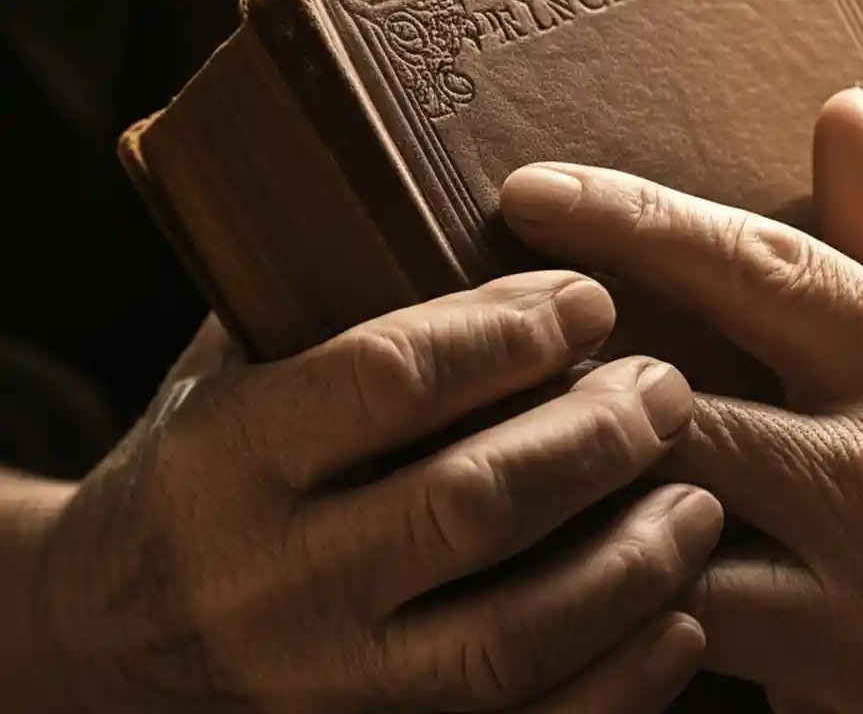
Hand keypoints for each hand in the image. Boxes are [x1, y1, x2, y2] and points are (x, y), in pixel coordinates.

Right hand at [18, 272, 722, 712]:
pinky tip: (681, 618)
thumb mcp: (228, 383)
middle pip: (471, 507)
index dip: (508, 333)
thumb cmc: (197, 484)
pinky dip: (620, 682)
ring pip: (510, 637)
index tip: (589, 300)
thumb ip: (331, 322)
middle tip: (666, 392)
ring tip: (697, 500)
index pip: (390, 379)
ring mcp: (328, 687)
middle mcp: (273, 584)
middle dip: (595, 440)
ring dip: (630, 561)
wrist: (110, 644)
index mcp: (229, 461)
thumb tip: (500, 247)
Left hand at [500, 91, 862, 709]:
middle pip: (664, 425)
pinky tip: (638, 596)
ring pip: (658, 568)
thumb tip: (836, 121)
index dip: (623, 221)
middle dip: (572, 399)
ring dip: (598, 527)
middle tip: (519, 375)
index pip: (748, 270)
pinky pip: (712, 670)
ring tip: (558, 493)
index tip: (528, 196)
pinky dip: (664, 628)